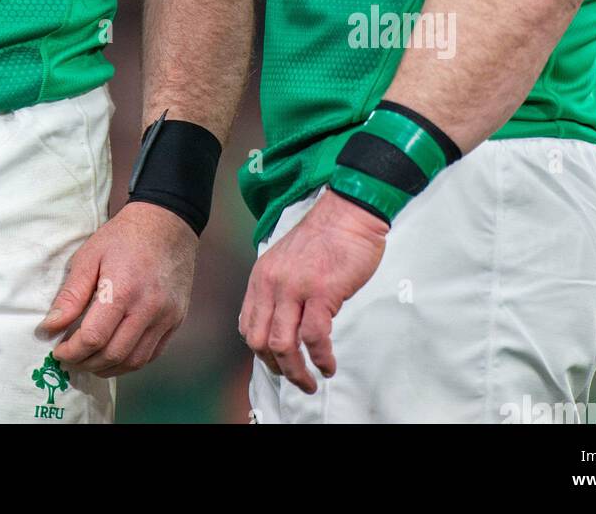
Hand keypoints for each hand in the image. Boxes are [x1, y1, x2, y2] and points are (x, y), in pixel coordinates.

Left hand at [37, 201, 197, 376]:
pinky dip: (130, 362)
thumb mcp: (90, 256)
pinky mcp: (176, 320)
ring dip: (107, 368)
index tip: (58, 351)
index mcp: (123, 289)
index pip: (93, 338)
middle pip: (113, 354)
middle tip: (70, 359)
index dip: (71, 351)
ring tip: (89, 361)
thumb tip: (50, 327)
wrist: (167, 223)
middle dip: (85, 363)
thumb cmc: (123, 237)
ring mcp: (166, 316)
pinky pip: (152, 354)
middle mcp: (148, 308)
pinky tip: (114, 355)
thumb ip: (70, 294)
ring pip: (134, 361)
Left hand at [238, 189, 388, 392]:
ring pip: (283, 344)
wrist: (348, 213)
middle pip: (259, 341)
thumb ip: (280, 289)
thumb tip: (283, 324)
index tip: (276, 364)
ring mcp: (294, 287)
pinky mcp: (321, 291)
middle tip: (295, 380)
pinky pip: (313, 336)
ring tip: (311, 381)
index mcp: (262, 276)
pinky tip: (328, 365)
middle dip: (276, 368)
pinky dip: (320, 358)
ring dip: (296, 372)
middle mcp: (271, 283)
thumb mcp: (287, 261)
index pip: (247, 325)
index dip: (260, 352)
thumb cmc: (324, 238)